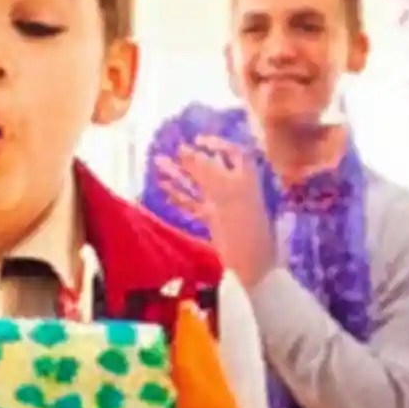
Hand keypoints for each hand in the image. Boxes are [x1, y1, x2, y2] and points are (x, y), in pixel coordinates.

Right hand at [153, 135, 273, 289]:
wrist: (251, 267)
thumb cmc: (243, 227)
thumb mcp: (226, 193)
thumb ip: (205, 170)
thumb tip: (184, 149)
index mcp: (245, 178)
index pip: (234, 152)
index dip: (217, 143)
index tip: (198, 139)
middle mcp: (235, 188)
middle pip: (212, 167)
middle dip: (191, 158)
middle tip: (169, 149)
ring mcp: (223, 206)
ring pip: (198, 185)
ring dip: (179, 174)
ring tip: (157, 163)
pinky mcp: (213, 222)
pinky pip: (193, 204)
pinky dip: (178, 195)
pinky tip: (162, 187)